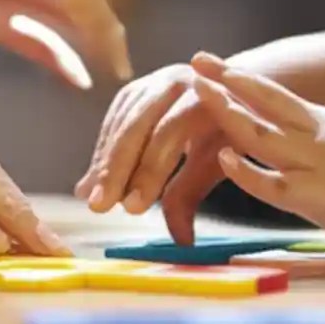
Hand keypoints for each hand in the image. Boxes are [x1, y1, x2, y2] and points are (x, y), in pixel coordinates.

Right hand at [74, 63, 230, 243]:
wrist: (232, 89)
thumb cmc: (228, 131)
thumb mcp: (217, 161)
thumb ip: (192, 194)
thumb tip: (182, 241)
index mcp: (206, 96)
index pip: (170, 133)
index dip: (150, 172)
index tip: (134, 208)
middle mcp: (176, 82)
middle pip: (138, 125)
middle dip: (116, 168)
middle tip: (101, 206)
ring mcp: (152, 83)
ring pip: (121, 122)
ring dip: (103, 162)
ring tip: (92, 198)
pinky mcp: (134, 91)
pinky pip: (113, 122)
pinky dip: (102, 152)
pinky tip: (94, 179)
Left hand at [189, 53, 324, 253]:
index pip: (281, 99)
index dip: (248, 82)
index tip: (221, 67)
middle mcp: (322, 138)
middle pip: (264, 103)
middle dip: (226, 83)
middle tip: (196, 61)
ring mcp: (319, 165)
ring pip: (260, 134)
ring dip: (225, 114)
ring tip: (196, 92)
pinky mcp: (323, 197)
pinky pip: (274, 183)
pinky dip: (246, 173)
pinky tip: (222, 161)